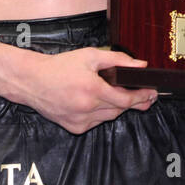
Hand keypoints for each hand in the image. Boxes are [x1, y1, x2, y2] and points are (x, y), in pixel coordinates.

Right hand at [21, 47, 156, 133]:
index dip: (142, 97)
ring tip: (119, 94)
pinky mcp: (74, 128)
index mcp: (93, 90)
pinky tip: (97, 102)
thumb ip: (118, 60)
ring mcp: (80, 121)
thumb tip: (140, 65)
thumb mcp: (90, 56)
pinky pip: (95, 122)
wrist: (32, 81)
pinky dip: (101, 113)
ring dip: (116, 107)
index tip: (153, 93)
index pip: (126, 99)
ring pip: (109, 117)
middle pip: (120, 109)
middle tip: (144, 94)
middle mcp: (87, 109)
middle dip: (133, 102)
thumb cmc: (60, 66)